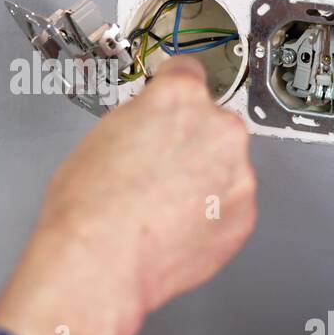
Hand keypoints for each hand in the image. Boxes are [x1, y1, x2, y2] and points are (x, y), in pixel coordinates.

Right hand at [0, 57, 256, 334]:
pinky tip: (175, 223)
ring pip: (224, 165)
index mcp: (180, 96)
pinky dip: (210, 213)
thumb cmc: (89, 206)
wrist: (100, 263)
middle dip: (190, 140)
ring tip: (161, 203)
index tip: (173, 99)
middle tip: (156, 167)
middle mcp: (218, 128)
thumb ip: (140, 119)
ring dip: (203, 178)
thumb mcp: (102, 135)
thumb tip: (150, 124)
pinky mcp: (244, 216)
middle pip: (212, 122)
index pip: (188, 71)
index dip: (173, 89)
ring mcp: (237, 174)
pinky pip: (230, 204)